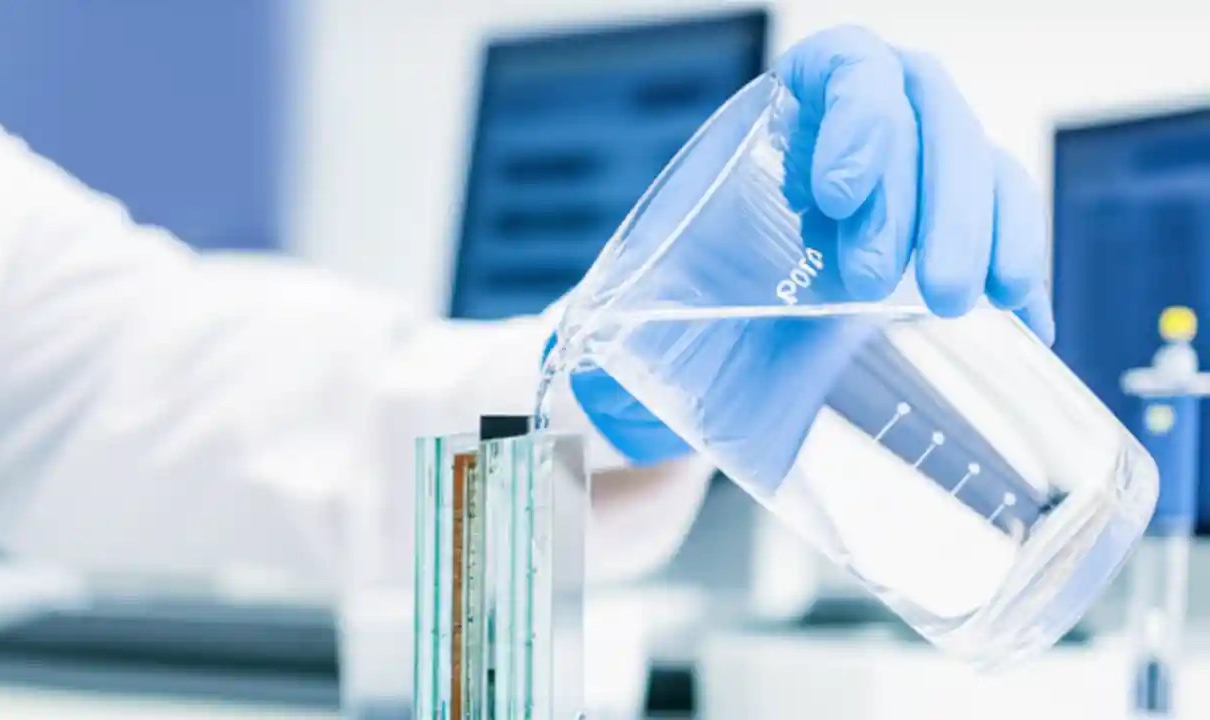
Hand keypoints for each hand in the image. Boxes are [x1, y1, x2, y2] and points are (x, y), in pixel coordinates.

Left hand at [570, 26, 1052, 465]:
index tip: (836, 195)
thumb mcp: (645, 290)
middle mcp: (867, 129)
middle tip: (893, 282)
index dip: (856, 117)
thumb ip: (611, 319)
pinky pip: (1008, 226)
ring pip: (979, 164)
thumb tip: (575, 369)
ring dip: (982, 228)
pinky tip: (1026, 321)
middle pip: (927, 117)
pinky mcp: (957, 231)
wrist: (719, 332)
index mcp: (791, 114)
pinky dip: (1019, 267)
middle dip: (922, 195)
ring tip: (960, 305)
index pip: (845, 70)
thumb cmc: (685, 295)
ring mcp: (922, 175)